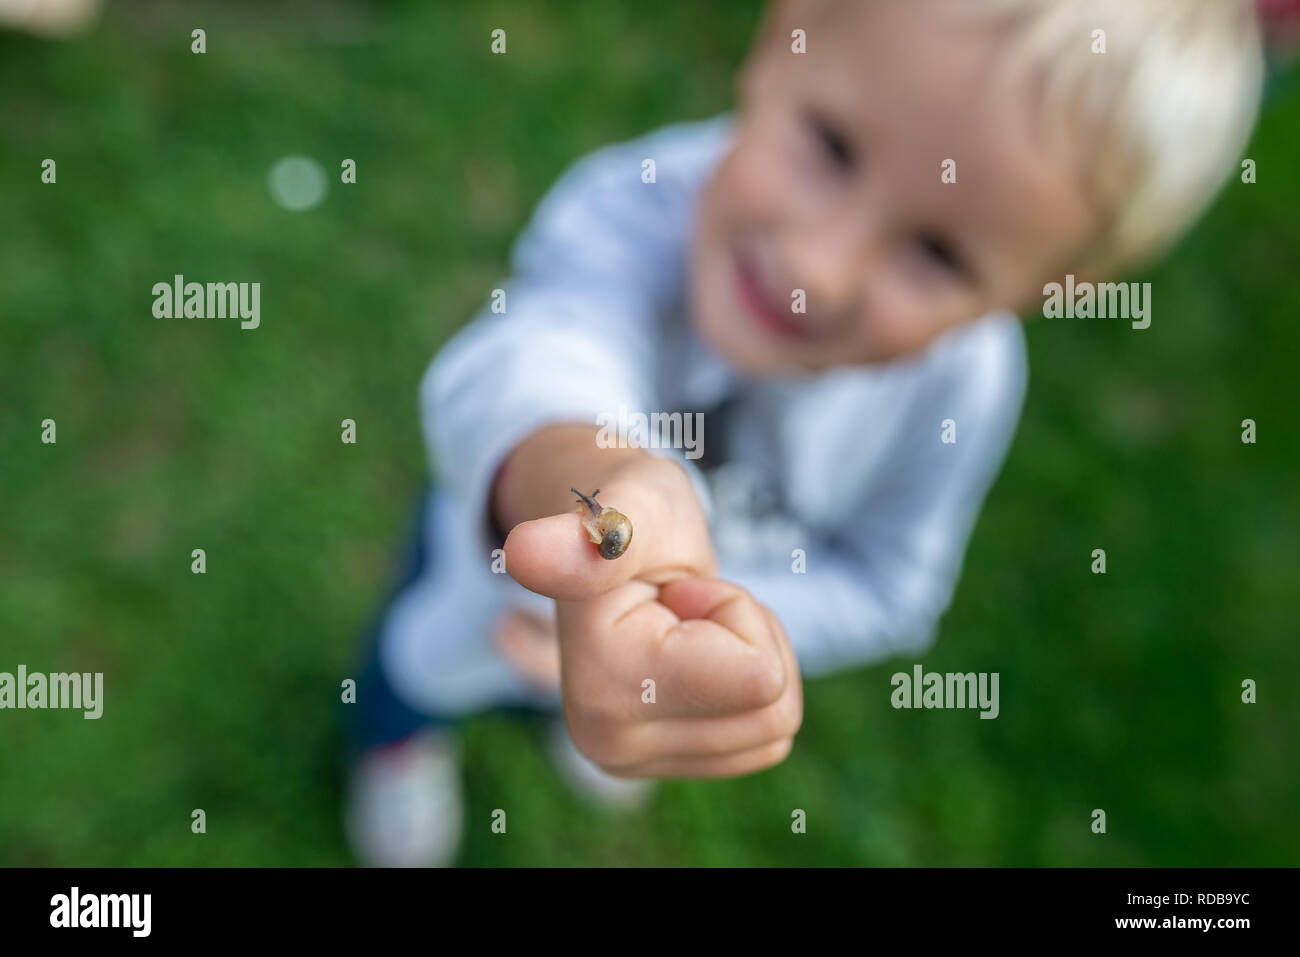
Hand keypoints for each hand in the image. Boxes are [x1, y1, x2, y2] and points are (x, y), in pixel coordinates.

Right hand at [503, 456, 802, 777]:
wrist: (606, 541)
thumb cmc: (632, 512)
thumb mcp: (634, 505)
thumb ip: (600, 534)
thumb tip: (521, 552)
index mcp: (602, 688)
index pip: (761, 677)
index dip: (736, 611)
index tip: (680, 588)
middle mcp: (607, 745)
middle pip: (772, 713)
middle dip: (749, 639)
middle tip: (685, 604)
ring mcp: (631, 763)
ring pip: (773, 730)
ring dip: (752, 662)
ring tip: (689, 625)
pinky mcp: (658, 767)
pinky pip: (763, 741)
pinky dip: (747, 691)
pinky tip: (696, 655)